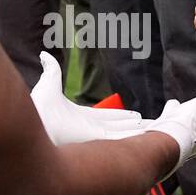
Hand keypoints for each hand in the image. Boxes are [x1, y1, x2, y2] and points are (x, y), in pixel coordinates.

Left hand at [29, 52, 146, 144]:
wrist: (35, 125)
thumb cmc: (38, 109)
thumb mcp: (47, 85)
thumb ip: (51, 70)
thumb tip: (45, 54)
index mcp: (82, 119)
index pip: (108, 118)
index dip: (123, 117)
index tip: (137, 117)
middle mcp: (91, 130)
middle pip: (120, 128)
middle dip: (137, 128)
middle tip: (154, 127)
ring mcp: (96, 137)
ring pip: (125, 134)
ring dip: (142, 132)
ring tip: (160, 132)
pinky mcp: (99, 140)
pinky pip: (124, 139)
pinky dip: (139, 138)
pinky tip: (153, 136)